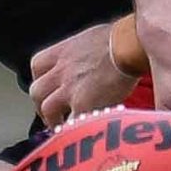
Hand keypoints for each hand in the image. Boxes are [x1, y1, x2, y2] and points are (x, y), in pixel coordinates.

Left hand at [27, 22, 141, 127]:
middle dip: (42, 106)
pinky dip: (72, 129)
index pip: (38, 66)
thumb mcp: (93, 38)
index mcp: (64, 52)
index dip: (41, 81)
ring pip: (47, 110)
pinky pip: (69, 122)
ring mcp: (70, 88)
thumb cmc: (123, 38)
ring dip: (53, 121)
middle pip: (37, 91)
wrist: (133, 44)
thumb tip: (89, 62)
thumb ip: (83, 53)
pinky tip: (81, 132)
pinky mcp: (83, 104)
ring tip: (64, 127)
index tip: (48, 91)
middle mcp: (62, 70)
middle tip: (52, 115)